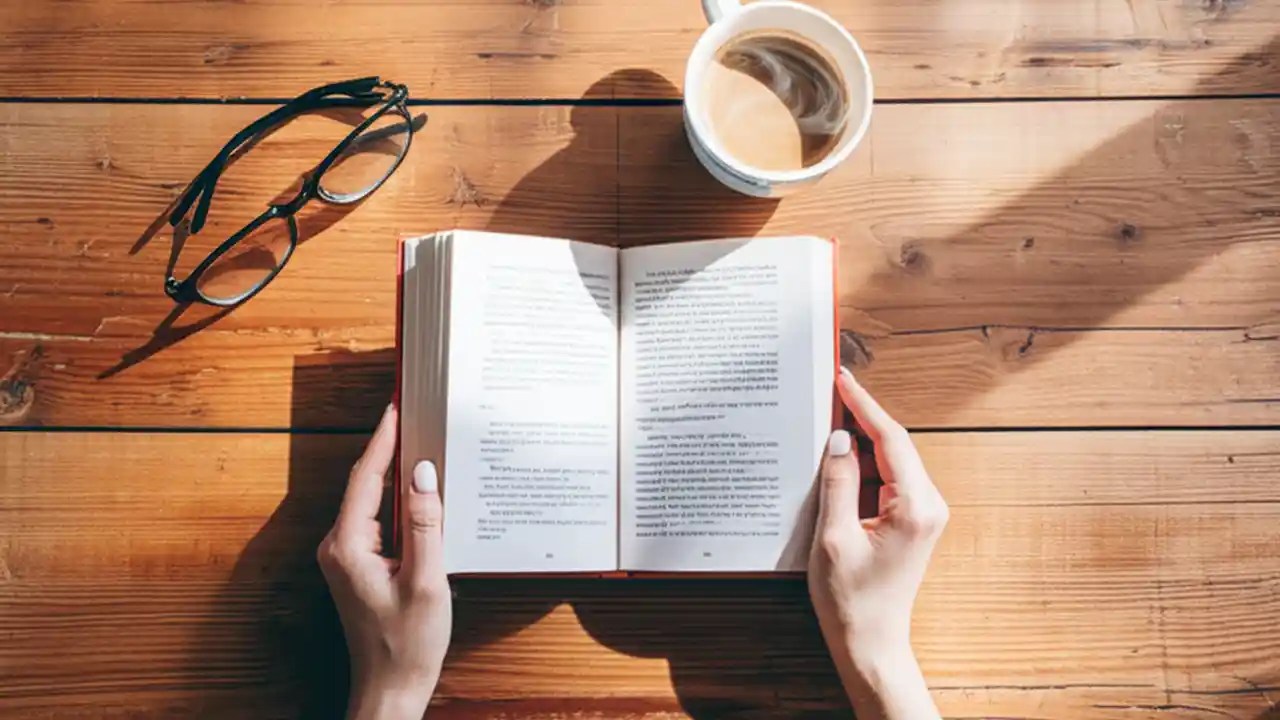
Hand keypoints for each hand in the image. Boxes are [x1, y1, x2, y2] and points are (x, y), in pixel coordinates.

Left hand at [318, 405, 452, 719]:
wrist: (391, 688)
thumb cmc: (407, 644)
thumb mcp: (427, 580)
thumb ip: (427, 524)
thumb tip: (424, 474)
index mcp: (348, 546)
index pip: (366, 477)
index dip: (383, 439)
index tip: (398, 407)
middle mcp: (339, 546)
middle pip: (367, 483)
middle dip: (391, 449)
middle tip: (416, 415)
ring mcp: (347, 556)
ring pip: (374, 501)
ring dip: (398, 475)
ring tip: (424, 444)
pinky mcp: (360, 565)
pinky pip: (379, 520)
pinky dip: (401, 503)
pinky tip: (423, 494)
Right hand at [809, 367, 946, 719]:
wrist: (871, 643)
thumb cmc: (852, 600)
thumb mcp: (833, 537)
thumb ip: (837, 482)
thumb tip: (836, 439)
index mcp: (915, 506)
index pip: (890, 439)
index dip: (863, 405)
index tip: (841, 379)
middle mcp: (927, 505)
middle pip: (892, 445)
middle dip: (858, 418)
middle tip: (825, 392)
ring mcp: (922, 513)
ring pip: (887, 460)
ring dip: (857, 443)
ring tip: (821, 423)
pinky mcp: (910, 520)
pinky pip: (885, 479)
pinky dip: (860, 466)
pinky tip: (834, 460)